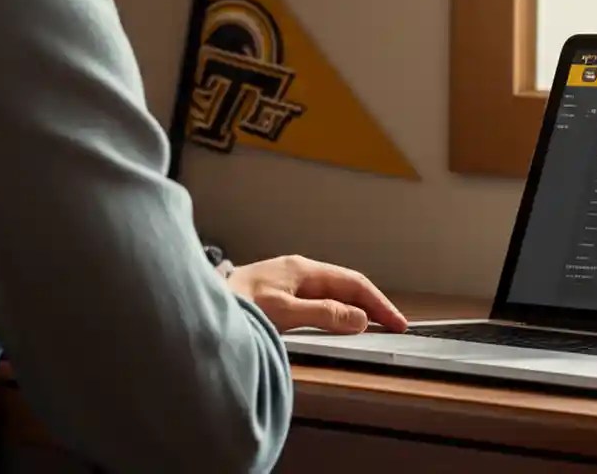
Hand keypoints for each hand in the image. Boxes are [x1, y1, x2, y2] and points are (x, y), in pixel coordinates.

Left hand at [226, 255, 408, 334]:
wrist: (199, 302)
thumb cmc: (237, 304)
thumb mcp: (285, 312)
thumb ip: (324, 314)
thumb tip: (360, 319)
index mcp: (305, 269)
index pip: (354, 283)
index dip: (379, 303)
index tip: (397, 322)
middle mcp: (300, 271)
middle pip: (346, 286)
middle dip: (372, 305)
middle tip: (394, 326)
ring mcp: (289, 281)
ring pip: (333, 292)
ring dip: (356, 308)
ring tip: (374, 326)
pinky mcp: (279, 293)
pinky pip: (319, 300)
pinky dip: (337, 310)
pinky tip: (339, 322)